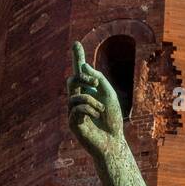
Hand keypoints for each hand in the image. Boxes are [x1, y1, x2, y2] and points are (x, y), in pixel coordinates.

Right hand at [67, 41, 122, 157]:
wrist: (113, 142)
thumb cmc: (112, 120)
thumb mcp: (109, 95)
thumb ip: (99, 79)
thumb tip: (84, 66)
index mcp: (88, 92)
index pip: (80, 73)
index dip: (77, 58)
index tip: (76, 43)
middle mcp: (78, 100)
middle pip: (72, 80)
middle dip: (83, 79)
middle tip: (96, 83)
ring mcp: (73, 111)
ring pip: (74, 95)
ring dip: (91, 99)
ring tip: (101, 110)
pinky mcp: (72, 122)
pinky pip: (76, 107)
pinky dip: (89, 109)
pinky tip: (96, 116)